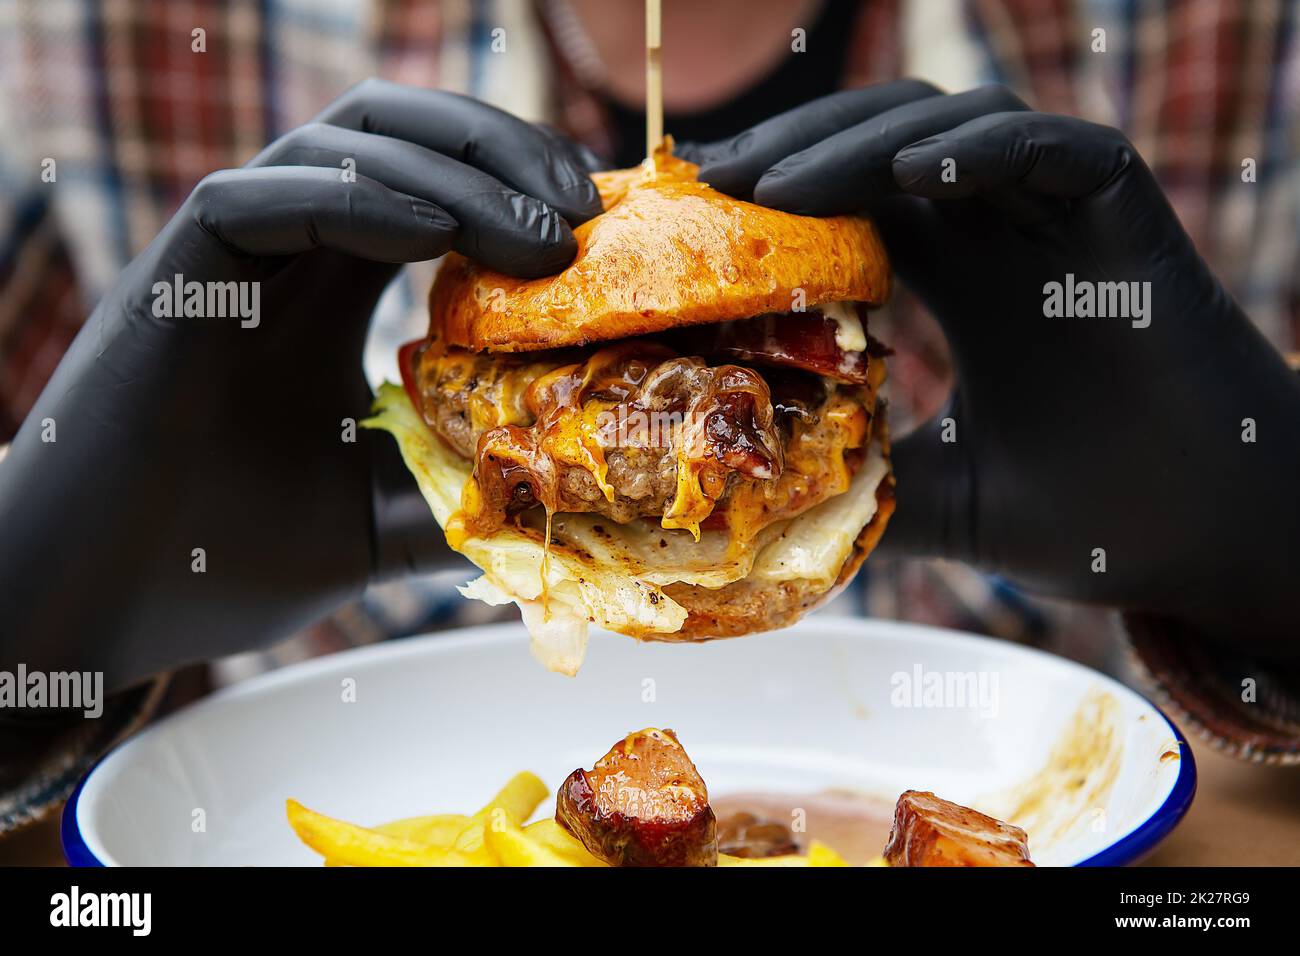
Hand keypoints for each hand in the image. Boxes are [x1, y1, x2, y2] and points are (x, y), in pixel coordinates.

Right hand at [0, 80, 602, 688]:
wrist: (96, 604)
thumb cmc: (220, 559)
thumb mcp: (378, 520)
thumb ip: (457, 490)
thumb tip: (565, 501)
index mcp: (329, 290)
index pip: (434, 189)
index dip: (514, 186)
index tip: (593, 230)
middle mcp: (285, 255)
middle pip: (402, 138)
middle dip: (500, 153)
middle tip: (583, 209)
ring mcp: (228, 257)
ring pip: (344, 143)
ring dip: (454, 170)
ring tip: (543, 230)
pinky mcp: (176, 276)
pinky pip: (267, 198)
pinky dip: (359, 201)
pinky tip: (440, 236)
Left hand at [695, 82, 1299, 650]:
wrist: (1210, 541)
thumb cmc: (1094, 518)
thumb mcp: (947, 499)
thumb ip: (871, 484)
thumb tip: (767, 510)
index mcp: (962, 285)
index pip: (855, 206)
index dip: (779, 201)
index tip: (698, 219)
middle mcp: (1004, 238)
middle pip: (882, 148)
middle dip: (795, 154)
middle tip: (710, 182)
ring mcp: (1062, 220)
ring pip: (951, 130)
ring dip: (860, 144)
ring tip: (775, 186)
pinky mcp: (1125, 213)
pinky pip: (1049, 151)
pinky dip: (979, 150)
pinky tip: (907, 173)